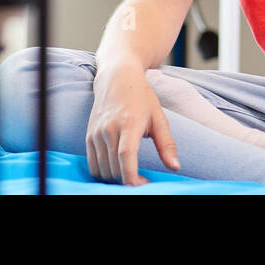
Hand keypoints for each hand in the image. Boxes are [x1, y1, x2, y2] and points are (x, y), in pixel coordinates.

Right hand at [86, 61, 181, 185]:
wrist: (118, 79)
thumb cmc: (142, 98)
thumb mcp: (159, 118)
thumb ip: (167, 144)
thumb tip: (176, 167)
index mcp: (129, 124)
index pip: (126, 156)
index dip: (131, 177)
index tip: (142, 186)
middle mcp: (109, 129)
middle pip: (114, 168)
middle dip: (128, 181)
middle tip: (142, 181)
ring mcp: (97, 134)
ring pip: (102, 170)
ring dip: (116, 178)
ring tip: (130, 174)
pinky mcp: (89, 137)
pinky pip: (93, 165)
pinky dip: (104, 173)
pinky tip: (117, 169)